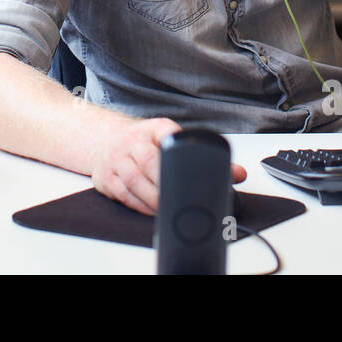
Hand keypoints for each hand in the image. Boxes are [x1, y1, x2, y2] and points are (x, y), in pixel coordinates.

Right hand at [88, 118, 247, 215]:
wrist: (103, 141)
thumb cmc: (142, 143)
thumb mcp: (168, 140)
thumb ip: (203, 156)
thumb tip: (238, 174)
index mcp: (154, 129)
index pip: (168, 134)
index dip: (179, 149)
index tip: (191, 167)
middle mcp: (133, 141)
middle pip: (148, 160)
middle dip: (164, 182)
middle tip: (180, 197)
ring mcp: (118, 159)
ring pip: (134, 181)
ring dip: (153, 199)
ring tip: (168, 210)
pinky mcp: (107, 178)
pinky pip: (124, 195)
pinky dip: (140, 206)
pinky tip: (152, 212)